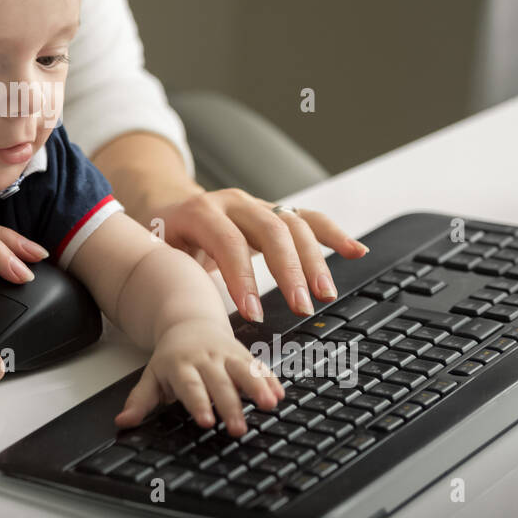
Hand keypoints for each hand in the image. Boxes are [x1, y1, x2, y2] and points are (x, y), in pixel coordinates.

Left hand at [113, 317, 283, 433]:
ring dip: (257, 388)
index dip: (198, 403)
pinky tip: (279, 394)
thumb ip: (140, 401)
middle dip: (230, 405)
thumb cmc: (171, 357)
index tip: (206, 421)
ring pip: (243, 371)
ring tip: (269, 405)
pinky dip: (270, 380)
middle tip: (238, 428)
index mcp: (180, 365)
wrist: (189, 322)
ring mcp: (226, 355)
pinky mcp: (243, 354)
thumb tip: (123, 422)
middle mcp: (205, 358)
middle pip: (219, 383)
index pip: (190, 386)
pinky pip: (258, 366)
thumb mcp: (152, 376)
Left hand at [148, 187, 368, 321]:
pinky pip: (309, 219)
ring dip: (314, 260)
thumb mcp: (160, 256)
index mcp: (200, 212)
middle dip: (289, 270)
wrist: (167, 207)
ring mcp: (257, 205)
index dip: (242, 278)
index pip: (228, 242)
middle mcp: (233, 203)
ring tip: (325, 293)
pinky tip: (356, 251)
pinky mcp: (274, 212)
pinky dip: (334, 235)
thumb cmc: (164, 241)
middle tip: (301, 306)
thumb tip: (195, 311)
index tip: (254, 313)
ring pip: (294, 224)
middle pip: (270, 230)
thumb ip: (178, 275)